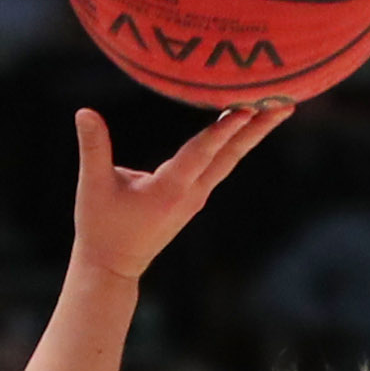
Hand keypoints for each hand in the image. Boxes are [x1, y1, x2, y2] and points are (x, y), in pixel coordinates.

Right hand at [70, 100, 290, 281]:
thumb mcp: (92, 186)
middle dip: (257, 128)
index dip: (224, 129)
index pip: (201, 153)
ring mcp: (195, 197)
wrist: (113, 267)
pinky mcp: (193, 198)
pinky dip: (235, 144)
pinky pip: (220, 165)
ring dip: (253, 134)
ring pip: (229, 160)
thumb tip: (84, 111)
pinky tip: (246, 127)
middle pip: (230, 156)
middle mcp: (190, 194)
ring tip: (277, 108)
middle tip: (285, 103)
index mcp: (169, 190)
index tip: (247, 106)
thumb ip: (93, 147)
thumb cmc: (101, 226)